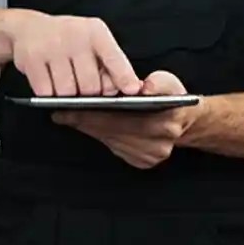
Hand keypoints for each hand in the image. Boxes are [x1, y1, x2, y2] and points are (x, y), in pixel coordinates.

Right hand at [6, 12, 141, 96]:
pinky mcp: (32, 59)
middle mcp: (74, 36)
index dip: (123, 77)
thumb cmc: (67, 39)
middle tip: (82, 84)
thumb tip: (129, 88)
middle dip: (88, 94)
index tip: (132, 90)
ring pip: (68, 93)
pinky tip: (49, 80)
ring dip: (67, 95)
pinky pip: (46, 92)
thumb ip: (112, 64)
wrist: (28, 28)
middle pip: (90, 86)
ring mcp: (52, 47)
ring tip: (63, 79)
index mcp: (95, 32)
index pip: (114, 58)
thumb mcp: (93, 41)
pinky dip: (49, 93)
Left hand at [53, 71, 199, 168]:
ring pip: (109, 141)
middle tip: (61, 112)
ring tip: (71, 116)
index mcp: (165, 123)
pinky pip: (114, 147)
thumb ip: (159, 82)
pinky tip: (89, 125)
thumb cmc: (173, 99)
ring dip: (89, 129)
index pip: (117, 120)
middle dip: (83, 122)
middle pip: (110, 133)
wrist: (183, 121)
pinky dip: (101, 135)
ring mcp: (149, 156)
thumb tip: (145, 89)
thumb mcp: (168, 82)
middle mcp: (156, 144)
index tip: (67, 110)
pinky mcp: (142, 162)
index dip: (90, 114)